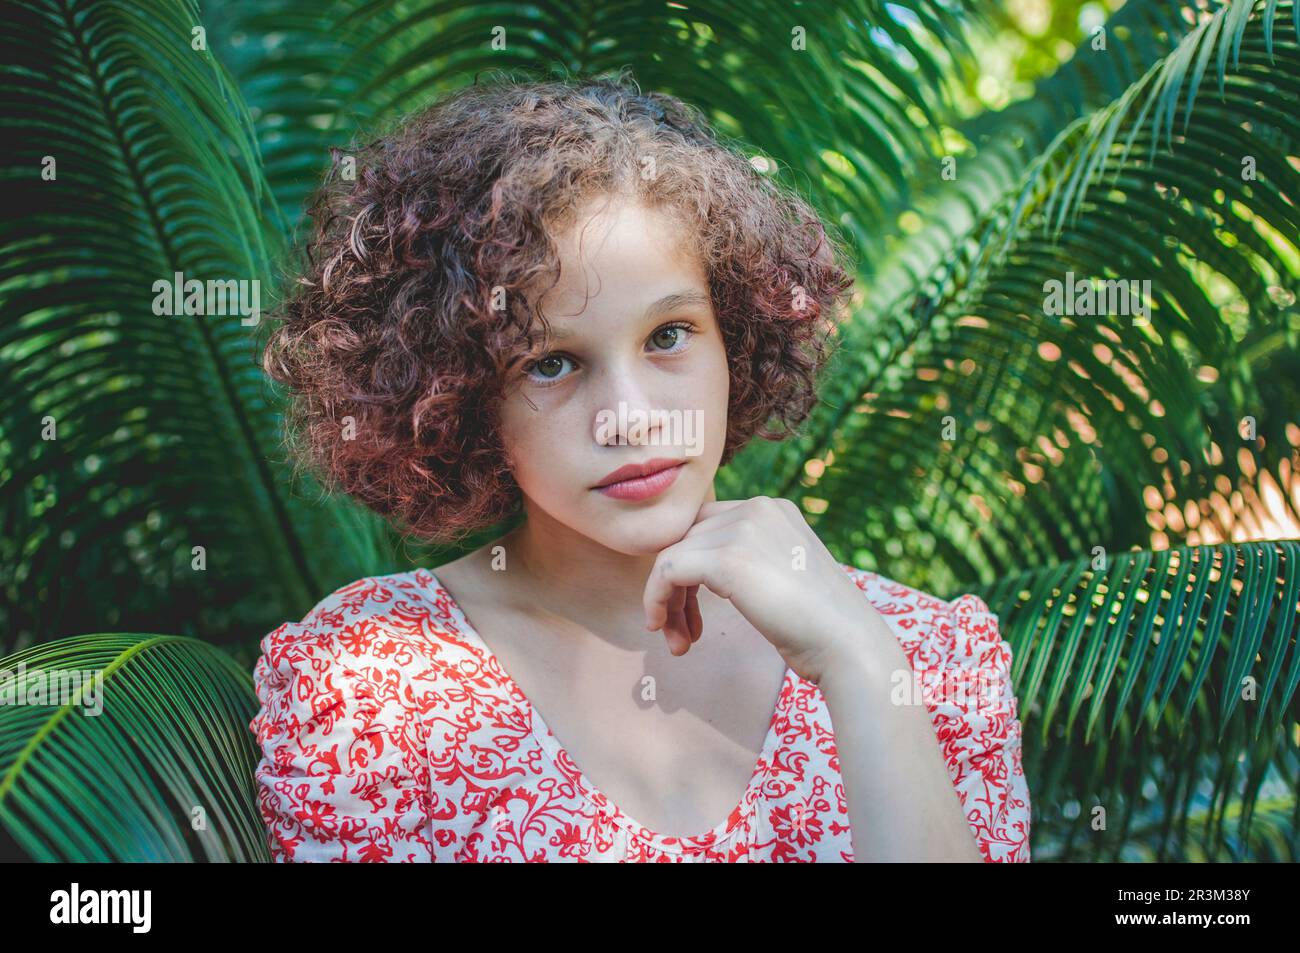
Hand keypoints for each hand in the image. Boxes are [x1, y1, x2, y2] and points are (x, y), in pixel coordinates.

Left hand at [642, 496, 886, 683]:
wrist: (848, 648)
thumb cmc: (819, 627)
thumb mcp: (782, 575)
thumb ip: (747, 560)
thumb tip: (696, 569)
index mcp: (772, 509)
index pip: (706, 526)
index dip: (690, 569)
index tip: (691, 613)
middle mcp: (757, 508)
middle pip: (687, 540)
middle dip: (675, 589)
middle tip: (681, 633)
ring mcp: (742, 529)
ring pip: (673, 556)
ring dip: (666, 602)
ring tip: (677, 642)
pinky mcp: (727, 559)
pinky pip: (667, 570)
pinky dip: (656, 599)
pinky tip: (663, 629)